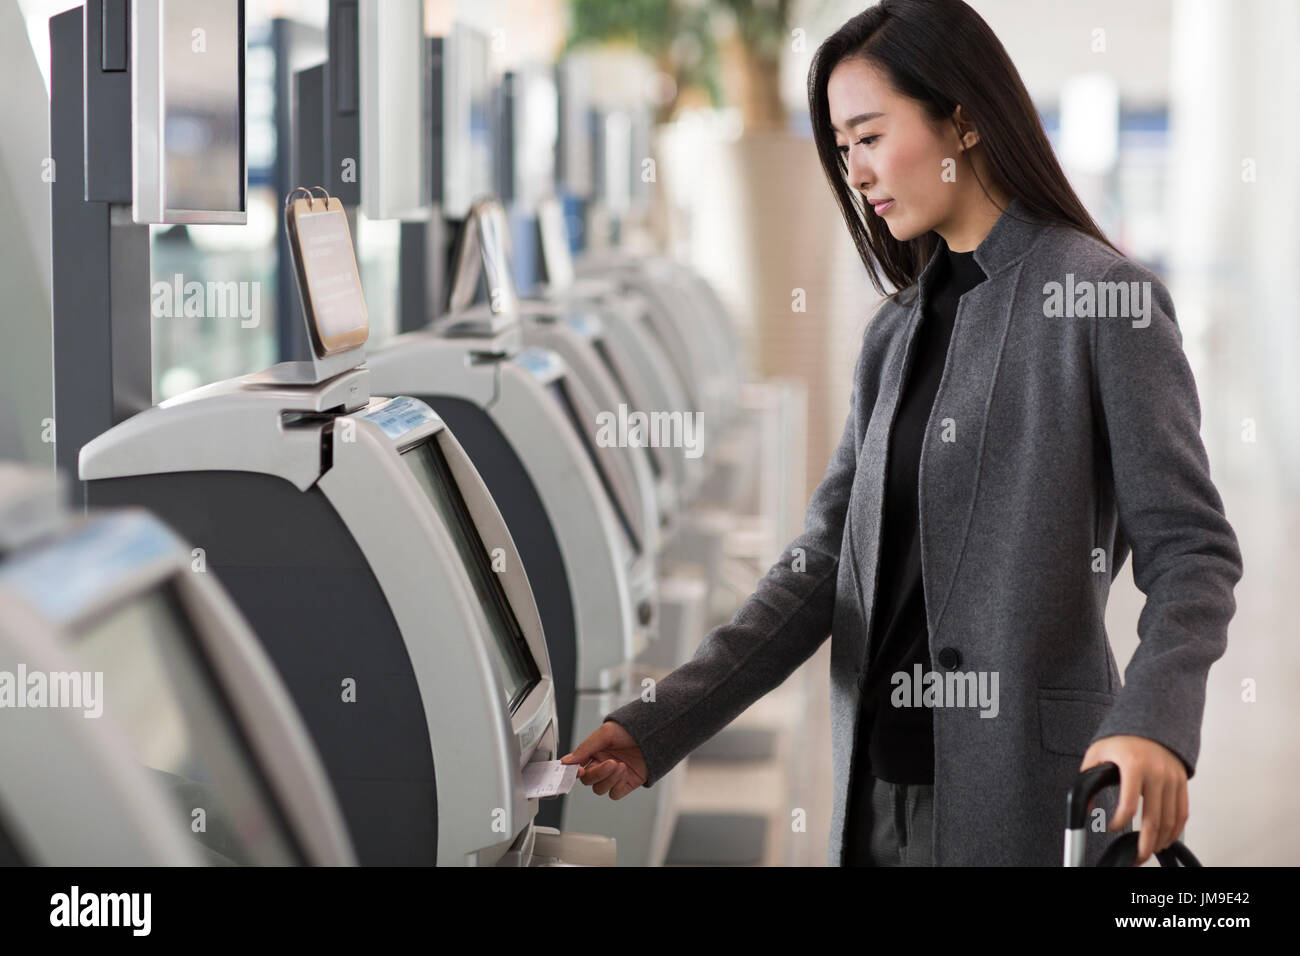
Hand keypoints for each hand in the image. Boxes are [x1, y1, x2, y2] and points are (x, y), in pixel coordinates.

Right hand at [561, 721, 647, 799]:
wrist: (654, 734)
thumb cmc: (631, 729)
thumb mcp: (605, 733)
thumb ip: (585, 748)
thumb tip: (567, 761)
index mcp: (594, 752)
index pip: (577, 767)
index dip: (575, 772)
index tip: (579, 770)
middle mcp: (602, 765)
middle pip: (588, 780)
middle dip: (598, 773)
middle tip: (611, 763)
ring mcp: (614, 776)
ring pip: (600, 789)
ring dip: (609, 779)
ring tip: (620, 766)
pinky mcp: (626, 784)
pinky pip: (614, 793)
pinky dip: (616, 786)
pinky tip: (624, 773)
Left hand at [1081, 735, 1188, 865]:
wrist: (1152, 719)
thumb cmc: (1123, 736)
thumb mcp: (1098, 751)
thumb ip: (1088, 777)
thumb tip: (1087, 807)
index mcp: (1134, 765)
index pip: (1129, 805)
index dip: (1119, 822)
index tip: (1111, 827)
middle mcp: (1157, 773)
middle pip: (1154, 819)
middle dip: (1145, 843)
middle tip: (1137, 856)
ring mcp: (1172, 779)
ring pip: (1171, 819)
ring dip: (1161, 839)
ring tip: (1149, 850)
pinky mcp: (1182, 782)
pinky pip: (1182, 812)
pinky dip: (1176, 829)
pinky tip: (1166, 838)